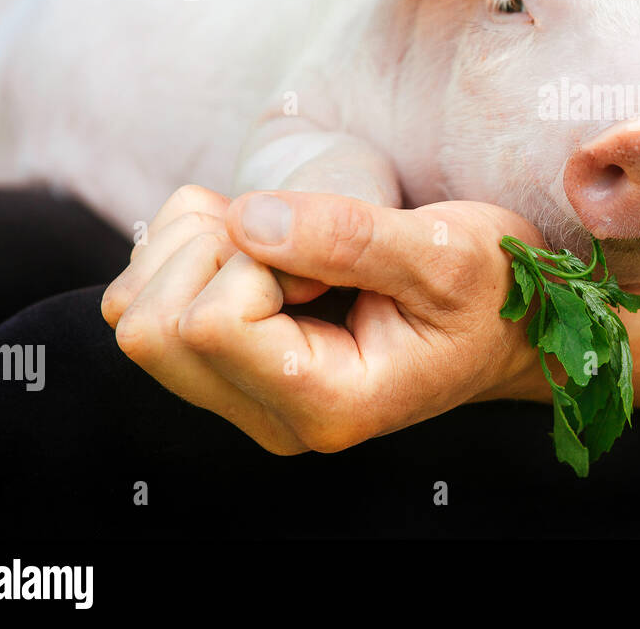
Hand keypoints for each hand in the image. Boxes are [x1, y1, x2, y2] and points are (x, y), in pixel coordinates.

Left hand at [101, 185, 544, 452]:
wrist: (504, 324)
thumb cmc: (488, 291)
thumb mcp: (445, 252)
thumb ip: (350, 237)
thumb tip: (247, 219)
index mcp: (330, 404)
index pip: (211, 326)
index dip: (256, 260)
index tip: (327, 254)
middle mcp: (274, 418)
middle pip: (152, 332)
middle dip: (209, 254)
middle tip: (292, 240)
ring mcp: (246, 398)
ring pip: (135, 317)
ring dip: (190, 248)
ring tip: (274, 239)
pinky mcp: (231, 368)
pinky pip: (145, 304)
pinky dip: (184, 249)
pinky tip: (253, 242)